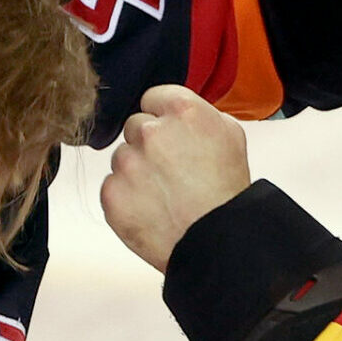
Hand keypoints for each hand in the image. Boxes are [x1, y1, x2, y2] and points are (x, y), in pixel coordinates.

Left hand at [101, 86, 251, 271]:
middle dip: (149, 144)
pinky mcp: (111, 194)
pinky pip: (111, 186)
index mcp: (182, 111)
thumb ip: (199, 113)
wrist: (217, 242)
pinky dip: (126, 197)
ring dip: (136, 171)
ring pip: (121, 157)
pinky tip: (151, 209)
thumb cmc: (227, 191)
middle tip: (171, 170)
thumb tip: (176, 112)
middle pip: (135, 126)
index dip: (163, 117)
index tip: (172, 136)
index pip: (152, 98)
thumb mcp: (230, 135)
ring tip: (164, 194)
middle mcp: (150, 132)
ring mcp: (127, 164)